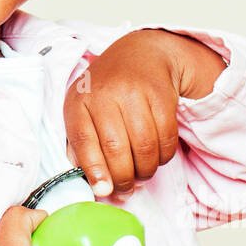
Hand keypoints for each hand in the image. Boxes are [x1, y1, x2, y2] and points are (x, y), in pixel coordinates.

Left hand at [63, 28, 226, 199]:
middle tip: (126, 189)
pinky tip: (156, 156)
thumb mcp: (84, 110)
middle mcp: (105, 93)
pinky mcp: (161, 94)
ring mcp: (134, 92)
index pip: (83, 139)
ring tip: (142, 173)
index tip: (102, 190)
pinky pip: (166, 137)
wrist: (141, 55)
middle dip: (123, 177)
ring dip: (145, 170)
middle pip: (116, 147)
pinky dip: (163, 156)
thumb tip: (94, 184)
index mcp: (79, 100)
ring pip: (144, 146)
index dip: (93, 169)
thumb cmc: (107, 91)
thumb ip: (82, 145)